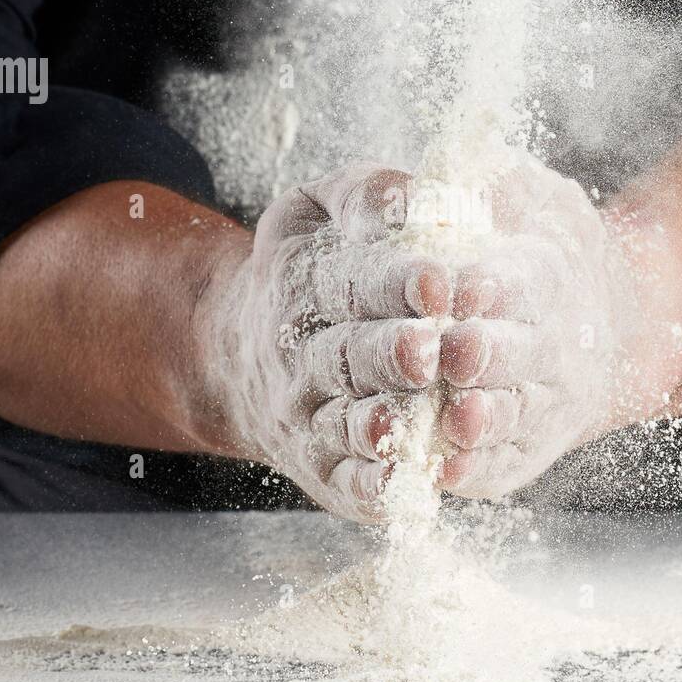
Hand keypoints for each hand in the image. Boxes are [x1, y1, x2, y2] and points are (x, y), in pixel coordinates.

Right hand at [195, 162, 451, 521]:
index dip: (397, 283)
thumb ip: (367, 195)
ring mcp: (310, 417)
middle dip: (391, 355)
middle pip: (349, 357)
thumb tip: (411, 195)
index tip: (439, 281)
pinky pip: (346, 481)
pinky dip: (374, 487)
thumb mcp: (319, 210)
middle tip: (430, 350)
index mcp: (306, 286)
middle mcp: (302, 356)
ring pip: (345, 423)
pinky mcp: (324, 469)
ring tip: (410, 423)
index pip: (353, 282)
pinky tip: (406, 483)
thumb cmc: (310, 266)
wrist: (242, 352)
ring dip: (380, 427)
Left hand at [435, 152, 626, 499]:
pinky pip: (501, 466)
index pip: (521, 279)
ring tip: (454, 419)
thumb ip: (479, 176)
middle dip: (486, 352)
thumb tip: (446, 161)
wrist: (601, 323)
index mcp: (546, 275)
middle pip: (520, 352)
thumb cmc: (536, 240)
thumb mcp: (519, 192)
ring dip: (483, 421)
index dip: (487, 282)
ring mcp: (541, 404)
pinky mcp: (522, 452)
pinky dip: (473, 471)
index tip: (451, 282)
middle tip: (451, 350)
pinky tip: (440, 471)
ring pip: (513, 416)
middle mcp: (552, 345)